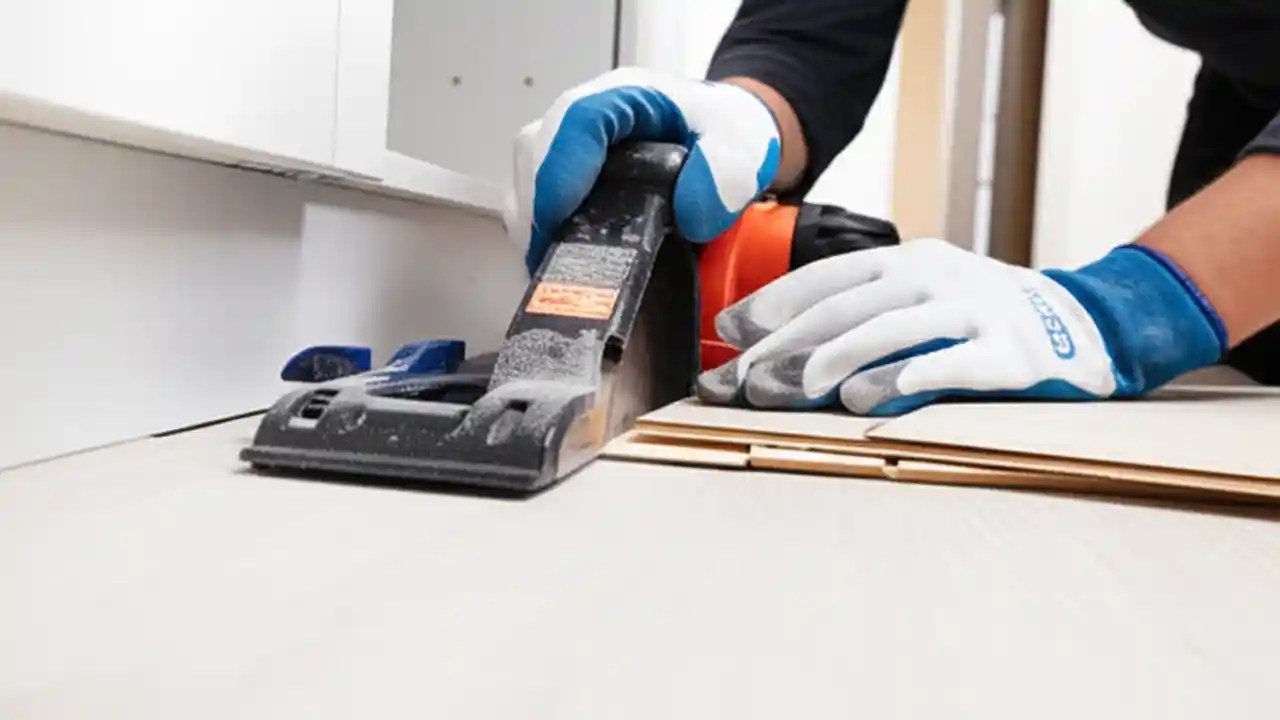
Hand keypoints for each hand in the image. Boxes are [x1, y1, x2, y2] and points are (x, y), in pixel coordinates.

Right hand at [506, 67, 780, 273]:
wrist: (726, 133)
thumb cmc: (728, 134)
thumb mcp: (743, 150)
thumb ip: (724, 178)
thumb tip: (688, 219)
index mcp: (628, 95)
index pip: (577, 121)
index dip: (560, 171)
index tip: (557, 224)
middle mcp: (588, 112)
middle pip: (536, 150)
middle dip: (538, 209)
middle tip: (553, 263)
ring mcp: (571, 139)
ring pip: (527, 174)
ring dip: (534, 223)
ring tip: (555, 267)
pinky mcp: (566, 167)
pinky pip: (535, 194)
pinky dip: (541, 229)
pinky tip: (560, 259)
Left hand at [696, 239, 1226, 415]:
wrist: (1080, 323)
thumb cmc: (977, 315)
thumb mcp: (920, 295)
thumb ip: (862, 311)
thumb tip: (778, 347)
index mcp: (904, 260)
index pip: (824, 278)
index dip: (772, 303)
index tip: (725, 331)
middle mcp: (932, 276)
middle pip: (845, 308)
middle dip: (786, 343)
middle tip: (743, 377)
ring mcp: (970, 309)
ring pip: (891, 329)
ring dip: (838, 358)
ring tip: (797, 387)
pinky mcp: (1004, 351)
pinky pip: (949, 364)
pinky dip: (905, 379)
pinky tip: (866, 400)